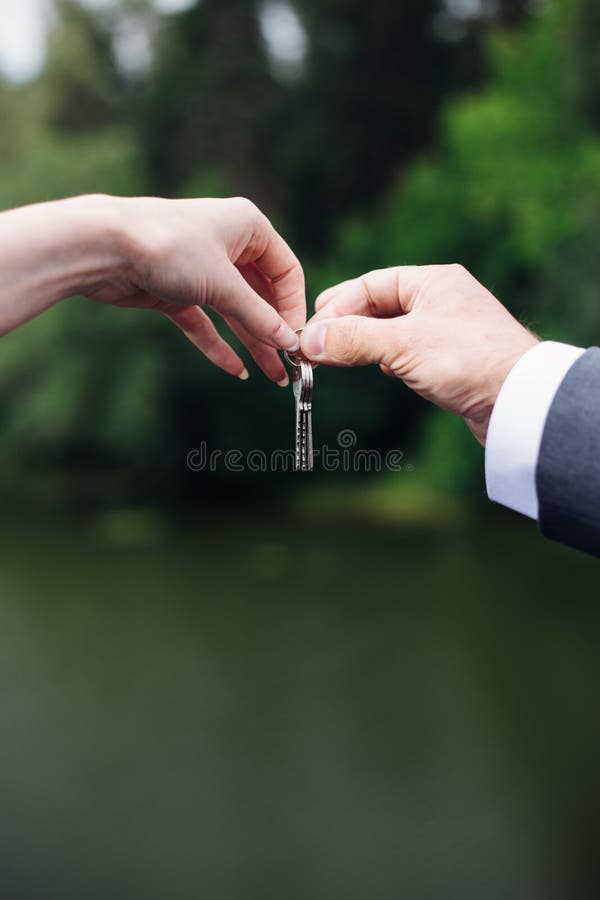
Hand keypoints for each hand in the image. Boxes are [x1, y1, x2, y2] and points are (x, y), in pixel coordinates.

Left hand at [87, 195, 304, 384]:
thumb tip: (290, 342)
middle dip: (274, 331)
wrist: (103, 248)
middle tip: (291, 366)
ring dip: (252, 343)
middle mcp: (227, 244)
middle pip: (261, 294)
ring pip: (234, 312)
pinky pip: (205, 323)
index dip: (293, 308)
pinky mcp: (175, 291)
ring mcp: (199, 269)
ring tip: (273, 375)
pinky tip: (236, 370)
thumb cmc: (168, 247)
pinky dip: (219, 345)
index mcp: (248, 227)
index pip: (285, 271)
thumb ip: (259, 316)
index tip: (297, 341)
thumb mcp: (223, 284)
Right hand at [300, 264, 538, 443]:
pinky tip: (382, 371)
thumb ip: (353, 339)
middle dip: (347, 325)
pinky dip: (388, 360)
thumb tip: (310, 341)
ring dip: (365, 344)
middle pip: (379, 307)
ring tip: (338, 360)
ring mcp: (446, 330)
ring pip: (391, 332)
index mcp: (432, 281)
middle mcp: (440, 300)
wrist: (520, 401)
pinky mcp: (451, 360)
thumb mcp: (402, 345)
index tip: (311, 332)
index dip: (337, 307)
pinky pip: (408, 352)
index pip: (371, 285)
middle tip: (316, 347)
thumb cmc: (468, 360)